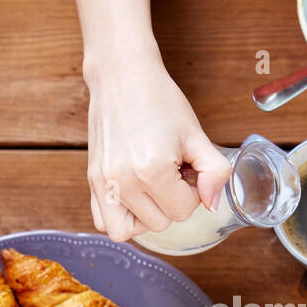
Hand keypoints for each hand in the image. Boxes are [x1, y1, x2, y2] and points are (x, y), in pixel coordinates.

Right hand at [84, 53, 231, 242]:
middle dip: (172, 202)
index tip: (186, 168)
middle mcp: (124, 181)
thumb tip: (212, 204)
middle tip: (171, 172)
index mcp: (152, 170)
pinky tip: (134, 196)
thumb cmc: (159, 100)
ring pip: (131, 230)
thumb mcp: (196, 134)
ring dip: (147, 215)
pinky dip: (121, 217)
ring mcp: (104, 182)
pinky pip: (103, 222)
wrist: (122, 76)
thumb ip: (214, 172)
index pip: (183, 211)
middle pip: (160, 223)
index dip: (192, 193)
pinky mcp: (92, 180)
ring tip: (153, 188)